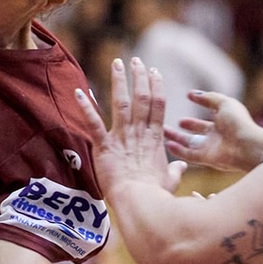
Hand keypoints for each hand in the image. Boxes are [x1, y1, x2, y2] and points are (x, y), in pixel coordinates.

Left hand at [76, 58, 187, 201]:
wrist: (139, 203)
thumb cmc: (155, 196)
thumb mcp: (170, 181)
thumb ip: (176, 171)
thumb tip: (183, 166)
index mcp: (155, 139)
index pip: (158, 105)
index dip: (157, 86)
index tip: (155, 71)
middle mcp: (139, 133)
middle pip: (141, 98)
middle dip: (139, 77)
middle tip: (136, 60)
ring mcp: (122, 138)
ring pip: (121, 103)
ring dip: (119, 82)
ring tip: (117, 64)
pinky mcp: (104, 147)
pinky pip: (93, 123)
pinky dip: (86, 107)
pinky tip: (79, 92)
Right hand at [163, 91, 262, 172]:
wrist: (248, 145)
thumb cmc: (239, 122)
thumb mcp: (224, 103)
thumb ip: (208, 98)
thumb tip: (192, 93)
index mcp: (222, 122)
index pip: (205, 117)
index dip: (196, 111)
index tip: (185, 104)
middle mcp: (215, 136)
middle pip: (194, 133)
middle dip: (181, 130)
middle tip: (166, 125)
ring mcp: (210, 148)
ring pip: (189, 144)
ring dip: (176, 139)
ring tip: (161, 133)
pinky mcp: (206, 159)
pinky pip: (189, 155)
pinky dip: (178, 151)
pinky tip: (167, 144)